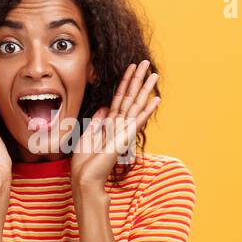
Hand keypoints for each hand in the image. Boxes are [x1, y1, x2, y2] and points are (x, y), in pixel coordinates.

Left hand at [70, 60, 160, 188]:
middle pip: (130, 97)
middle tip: (147, 63)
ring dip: (145, 89)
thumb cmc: (85, 162)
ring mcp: (123, 131)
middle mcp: (119, 125)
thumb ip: (97, 121)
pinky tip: (156, 99)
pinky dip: (147, 109)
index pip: (119, 98)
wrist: (85, 178)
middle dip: (138, 79)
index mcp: (109, 124)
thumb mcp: (87, 135)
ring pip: (136, 104)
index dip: (125, 82)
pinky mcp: (125, 138)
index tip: (131, 68)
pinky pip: (137, 120)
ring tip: (154, 74)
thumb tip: (105, 107)